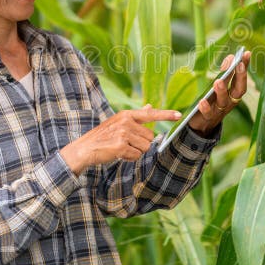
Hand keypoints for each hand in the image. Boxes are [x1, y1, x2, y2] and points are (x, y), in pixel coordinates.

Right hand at [60, 105, 180, 174]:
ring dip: (135, 152)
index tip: (179, 115)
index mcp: (126, 114)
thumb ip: (136, 116)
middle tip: (126, 144)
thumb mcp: (119, 122)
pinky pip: (136, 155)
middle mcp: (126, 122)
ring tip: (121, 149)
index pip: (150, 114)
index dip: (166, 114)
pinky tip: (118, 154)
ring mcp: (123, 133)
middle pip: (150, 137)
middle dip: (141, 144)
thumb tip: (150, 106)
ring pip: (144, 147)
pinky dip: (129, 158)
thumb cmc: (103, 136)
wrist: (85, 148)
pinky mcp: (120, 146)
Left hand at [187, 50, 250, 135]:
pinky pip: (208, 113)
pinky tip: (202, 101)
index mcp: (234, 93)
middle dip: (240, 77)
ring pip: (223, 101)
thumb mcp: (219, 86)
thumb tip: (231, 57)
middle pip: (238, 91)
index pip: (241, 78)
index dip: (245, 67)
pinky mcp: (207, 118)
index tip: (246, 54)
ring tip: (218, 81)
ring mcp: (220, 110)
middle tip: (239, 64)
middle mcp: (230, 102)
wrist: (203, 125)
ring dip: (221, 91)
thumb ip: (225, 73)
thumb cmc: (213, 101)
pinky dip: (205, 108)